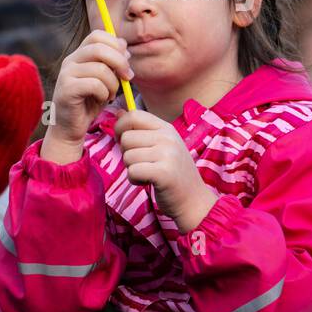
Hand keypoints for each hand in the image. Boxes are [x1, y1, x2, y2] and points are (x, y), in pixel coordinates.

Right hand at [41, 30, 132, 163]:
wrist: (71, 128)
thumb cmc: (90, 102)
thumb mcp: (106, 79)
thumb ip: (113, 63)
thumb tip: (125, 47)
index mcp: (79, 55)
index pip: (97, 35)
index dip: (115, 44)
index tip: (126, 60)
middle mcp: (70, 61)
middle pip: (99, 48)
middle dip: (120, 62)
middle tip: (128, 77)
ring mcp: (66, 74)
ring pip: (100, 68)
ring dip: (113, 83)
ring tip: (111, 94)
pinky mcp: (66, 90)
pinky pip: (95, 85)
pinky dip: (105, 93)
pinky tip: (103, 100)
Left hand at [114, 110, 217, 233]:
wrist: (193, 200)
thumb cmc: (173, 173)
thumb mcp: (160, 145)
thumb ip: (140, 129)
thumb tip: (118, 111)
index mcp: (166, 128)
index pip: (134, 115)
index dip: (120, 128)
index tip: (123, 141)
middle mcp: (168, 138)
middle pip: (126, 137)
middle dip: (127, 154)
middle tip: (142, 163)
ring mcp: (167, 154)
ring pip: (127, 156)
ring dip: (132, 169)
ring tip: (148, 173)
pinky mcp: (163, 172)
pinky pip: (132, 171)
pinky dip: (135, 180)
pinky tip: (148, 182)